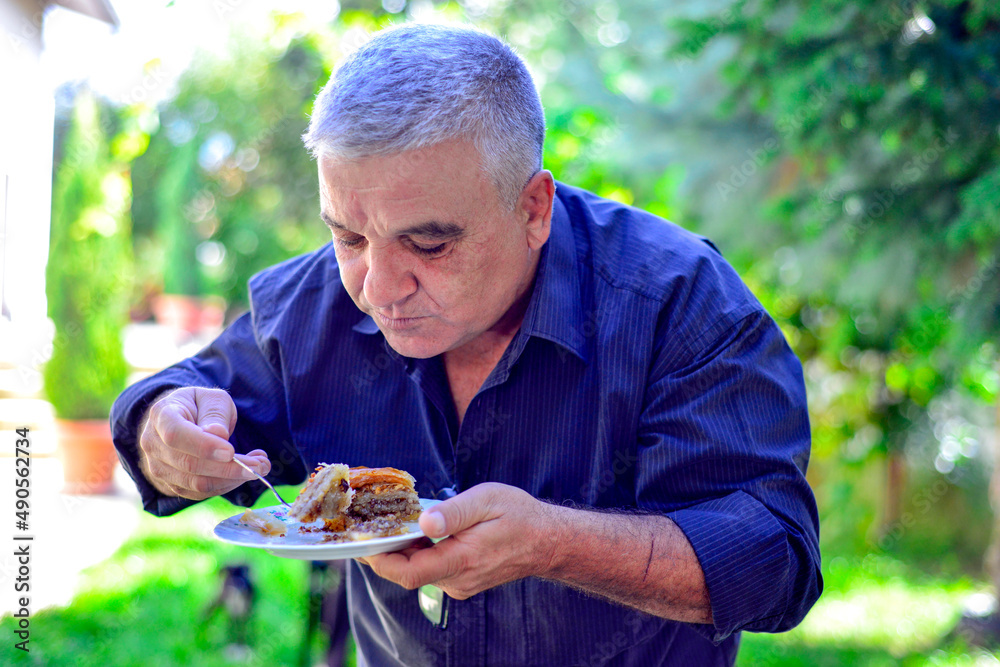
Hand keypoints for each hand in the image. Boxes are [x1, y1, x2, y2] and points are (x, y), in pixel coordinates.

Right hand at [138, 387, 270, 499]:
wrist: (182, 420)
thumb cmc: (199, 406)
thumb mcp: (212, 399)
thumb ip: (215, 414)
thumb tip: (218, 434)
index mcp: (161, 415)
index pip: (176, 435)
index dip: (204, 446)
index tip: (232, 451)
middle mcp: (153, 444)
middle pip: (189, 464)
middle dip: (230, 467)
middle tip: (261, 464)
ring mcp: (158, 467)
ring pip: (197, 483)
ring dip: (233, 479)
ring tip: (260, 466)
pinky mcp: (171, 484)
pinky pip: (201, 492)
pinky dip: (227, 485)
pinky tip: (244, 473)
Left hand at [358, 482, 559, 598]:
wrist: (548, 541)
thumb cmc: (519, 516)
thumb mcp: (487, 501)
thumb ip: (453, 512)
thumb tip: (424, 521)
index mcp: (461, 560)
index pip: (407, 572)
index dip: (379, 561)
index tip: (361, 543)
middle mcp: (457, 579)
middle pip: (407, 572)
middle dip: (384, 552)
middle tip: (365, 527)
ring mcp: (460, 583)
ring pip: (417, 571)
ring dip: (400, 552)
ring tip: (387, 525)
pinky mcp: (462, 580)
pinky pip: (430, 569)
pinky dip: (417, 553)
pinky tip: (413, 533)